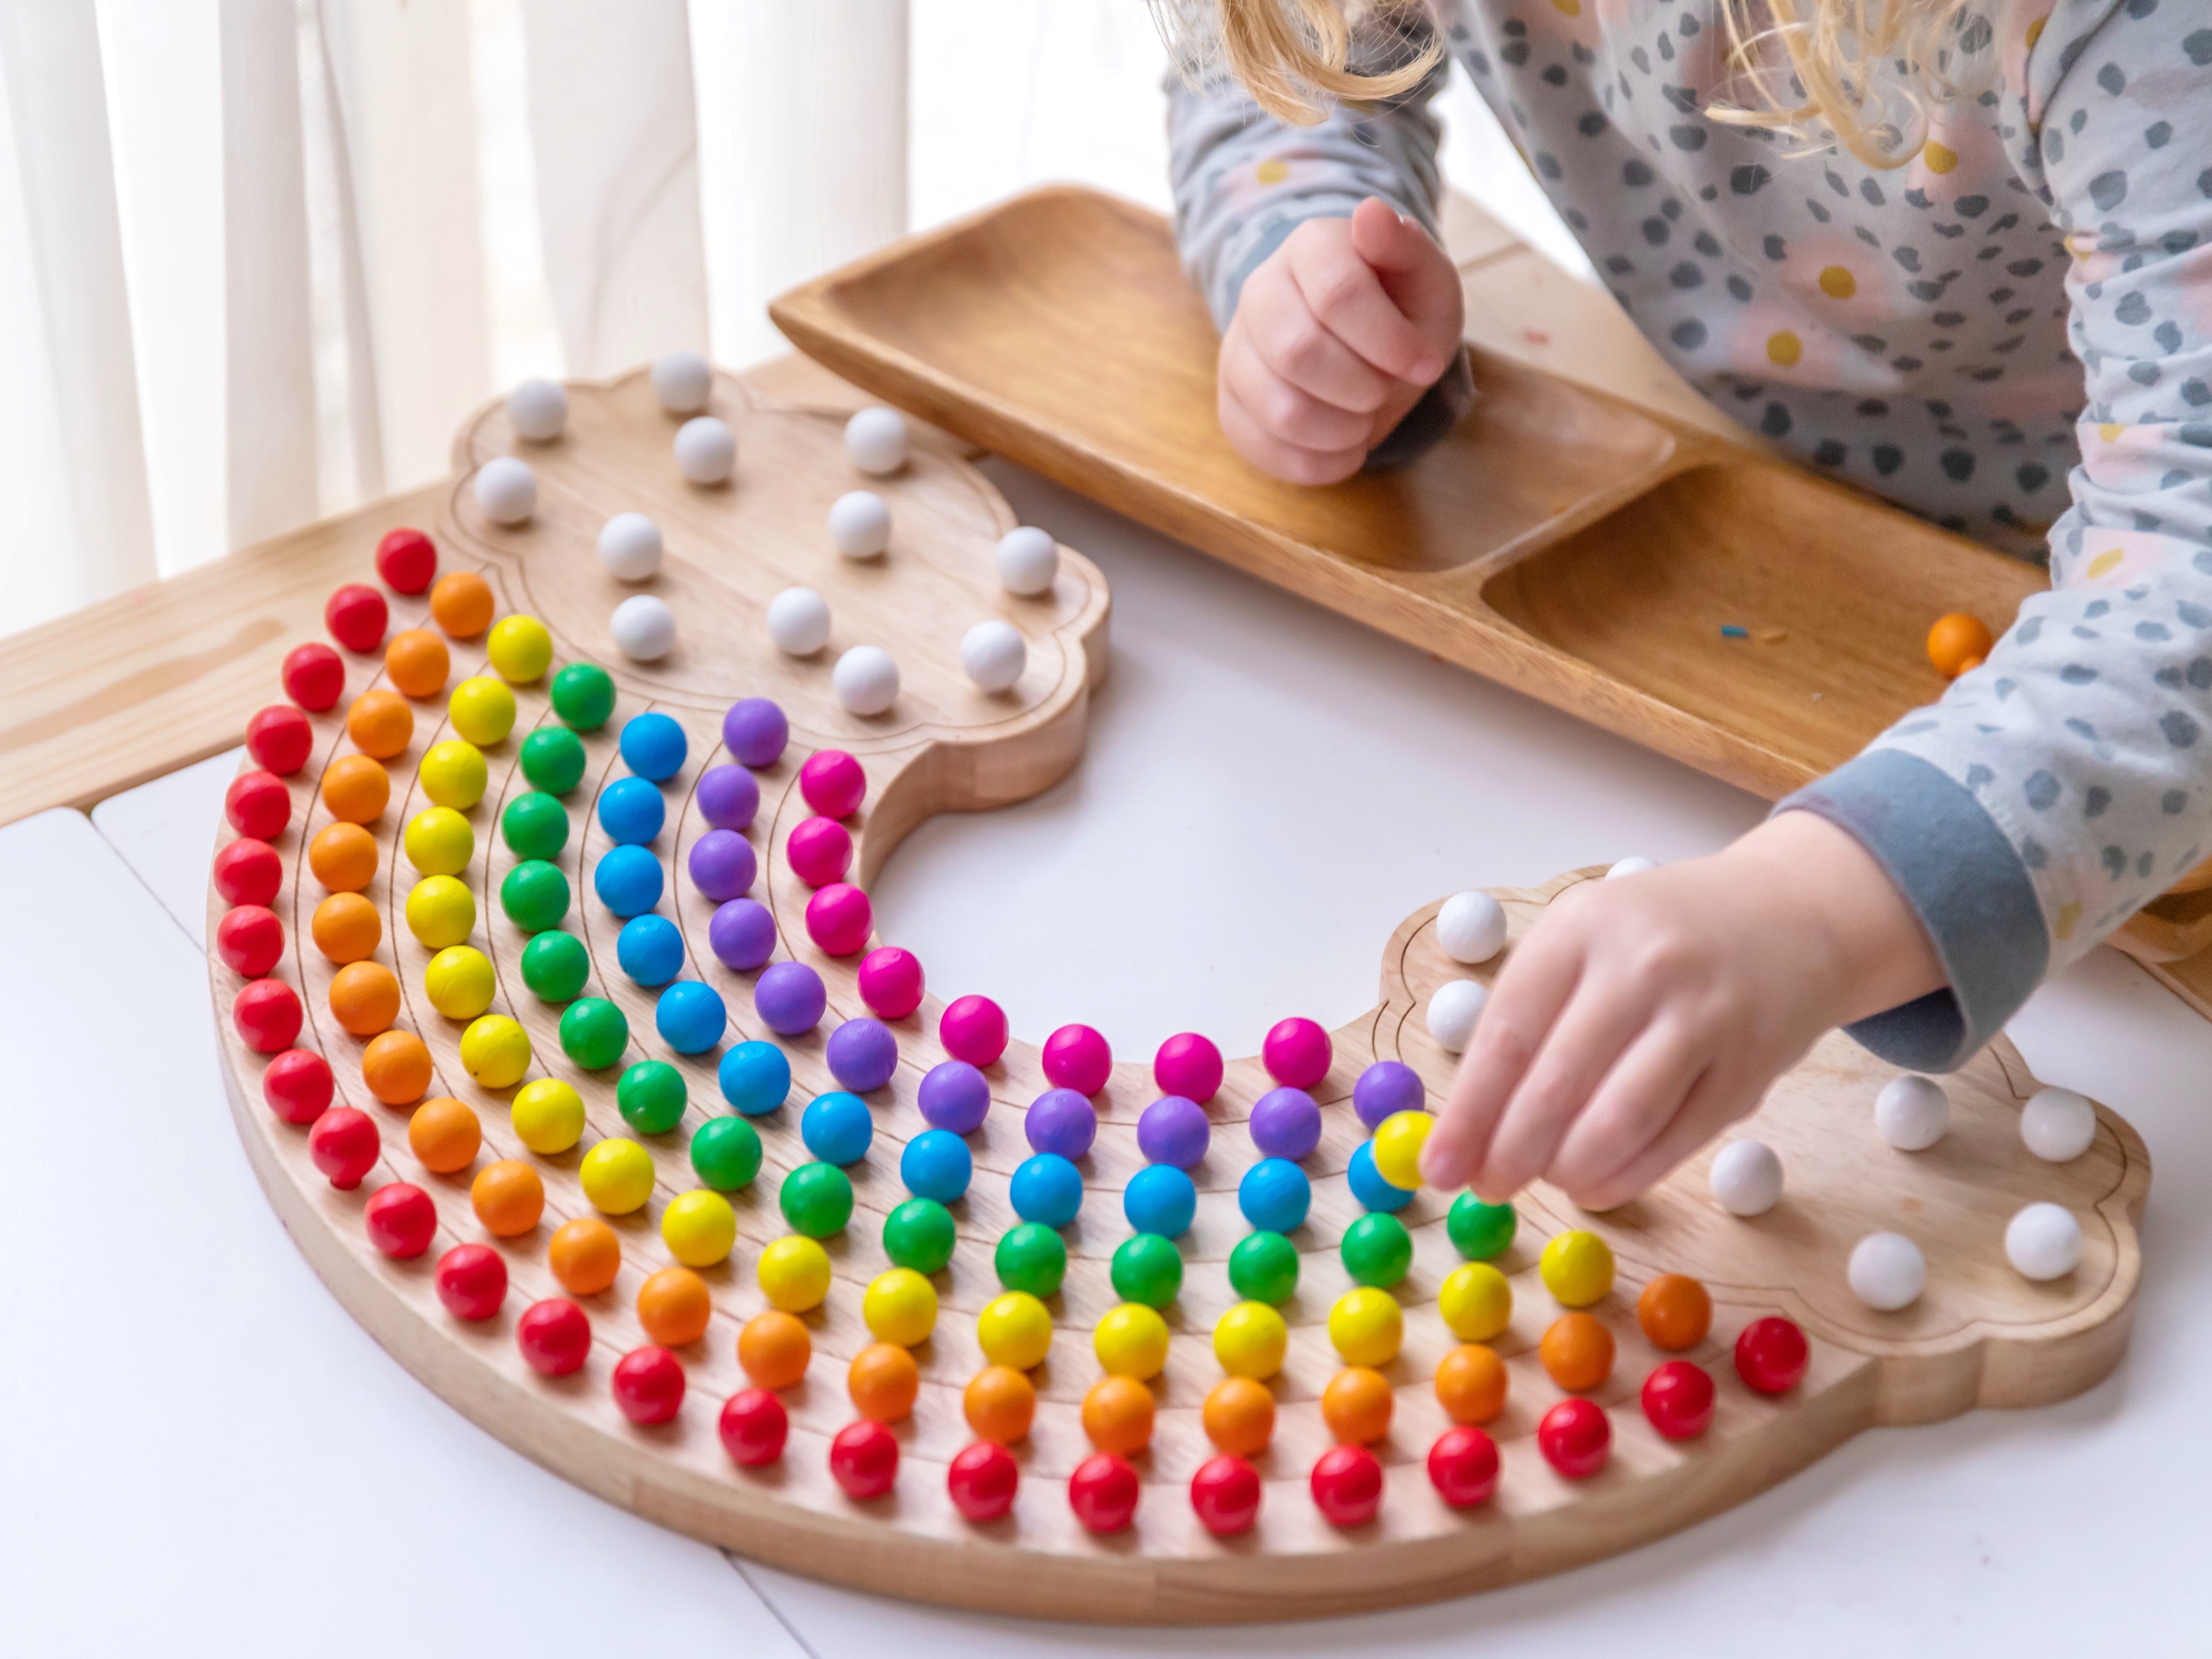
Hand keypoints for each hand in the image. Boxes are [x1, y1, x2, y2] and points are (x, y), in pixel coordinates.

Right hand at [1217, 196, 1464, 484]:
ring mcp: (1237, 350)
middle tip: (1385, 387)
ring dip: (1344, 429)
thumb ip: (1407, 248)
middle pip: (1298, 353)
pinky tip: (1345, 444)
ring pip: (1280, 410)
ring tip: (1365, 416)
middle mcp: (1259, 291)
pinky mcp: (1231, 404)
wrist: (1366, 347)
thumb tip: (1371, 213)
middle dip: (1363, 387)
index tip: (1426, 363)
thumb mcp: (1426, 279)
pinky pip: (1264, 449)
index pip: (1337, 294)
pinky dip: (1320, 462)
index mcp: (1310, 247)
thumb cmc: (1401, 309)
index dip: (1390, 341)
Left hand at [1418, 813, 1947, 1209]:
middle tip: (1488, 1187)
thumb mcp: (1584, 938)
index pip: (1507, 1034)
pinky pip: (1674, 1142)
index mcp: (1581, 930)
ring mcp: (1702, 1018)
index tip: (1438, 1166)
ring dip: (1569, 1170)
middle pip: (1557, 1084)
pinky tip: (1597, 1183)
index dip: (1468, 1112)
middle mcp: (1641, 968)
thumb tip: (1467, 1125)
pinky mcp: (1749, 1068)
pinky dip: (1626, 1176)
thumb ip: (1527, 1017)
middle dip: (1511, 1152)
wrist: (1790, 916)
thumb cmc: (1659, 936)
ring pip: (1618, 1121)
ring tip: (1547, 1180)